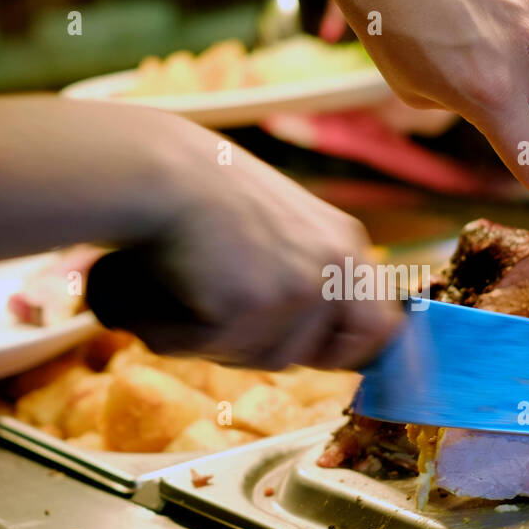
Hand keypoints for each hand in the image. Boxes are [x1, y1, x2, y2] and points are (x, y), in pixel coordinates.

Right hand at [87, 110, 403, 369]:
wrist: (152, 168)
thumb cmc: (196, 194)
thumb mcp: (279, 230)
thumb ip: (303, 279)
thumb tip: (309, 351)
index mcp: (343, 244)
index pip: (377, 328)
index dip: (346, 352)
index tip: (317, 360)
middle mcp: (333, 266)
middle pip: (313, 354)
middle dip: (262, 347)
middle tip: (213, 310)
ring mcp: (297, 286)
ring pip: (262, 358)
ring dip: (216, 341)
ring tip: (182, 288)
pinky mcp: (252, 303)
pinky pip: (213, 350)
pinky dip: (176, 334)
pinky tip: (158, 293)